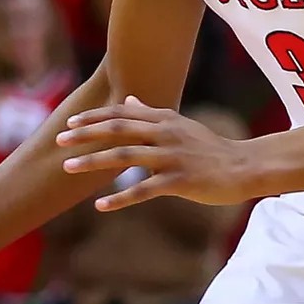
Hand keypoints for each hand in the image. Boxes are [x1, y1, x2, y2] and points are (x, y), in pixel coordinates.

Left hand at [58, 98, 259, 209]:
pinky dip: (120, 198)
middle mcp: (166, 133)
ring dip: (94, 161)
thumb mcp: (180, 125)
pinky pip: (144, 190)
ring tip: (68, 167)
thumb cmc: (210, 149)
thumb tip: (127, 98)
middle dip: (86, 134)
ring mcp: (173, 157)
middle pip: (118, 129)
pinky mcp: (180, 181)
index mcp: (164, 119)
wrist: (244, 167)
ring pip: (125, 157)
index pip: (121, 113)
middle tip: (59, 140)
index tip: (69, 124)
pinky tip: (100, 205)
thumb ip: (151, 113)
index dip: (94, 118)